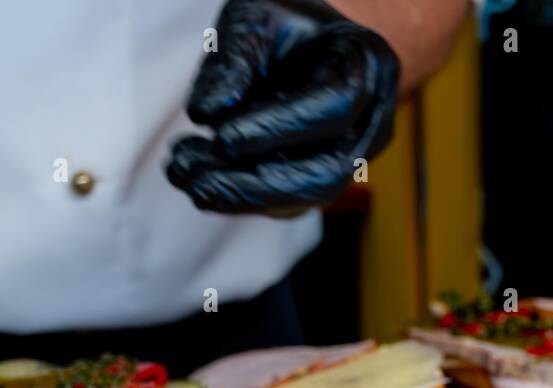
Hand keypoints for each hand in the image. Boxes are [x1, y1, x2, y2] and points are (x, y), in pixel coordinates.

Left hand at [167, 0, 399, 215]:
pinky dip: (236, 197)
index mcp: (368, 67)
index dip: (279, 128)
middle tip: (196, 179)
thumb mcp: (255, 16)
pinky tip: (192, 178)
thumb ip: (234, 57)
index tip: (222, 138)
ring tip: (182, 174)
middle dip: (258, 184)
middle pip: (326, 173)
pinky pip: (284, 205)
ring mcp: (349, 161)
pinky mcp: (318, 183)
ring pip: (304, 199)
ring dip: (240, 196)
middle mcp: (370, 124)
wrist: (303, 45)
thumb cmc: (281, 24)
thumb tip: (206, 112)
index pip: (334, 108)